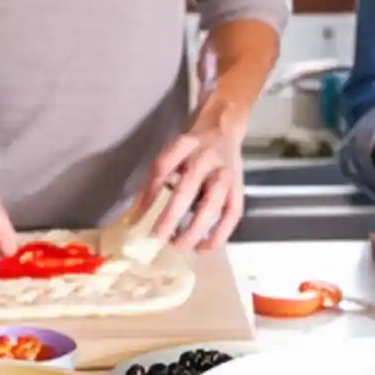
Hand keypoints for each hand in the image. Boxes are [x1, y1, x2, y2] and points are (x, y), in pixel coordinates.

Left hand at [134, 97, 246, 250]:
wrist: (223, 127)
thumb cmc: (191, 146)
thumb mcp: (170, 153)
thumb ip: (155, 180)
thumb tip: (136, 216)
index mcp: (184, 145)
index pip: (162, 167)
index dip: (148, 194)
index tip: (136, 219)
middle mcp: (206, 158)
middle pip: (187, 189)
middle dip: (170, 217)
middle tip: (156, 240)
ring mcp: (225, 173)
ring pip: (212, 205)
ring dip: (195, 229)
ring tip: (179, 246)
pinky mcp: (238, 187)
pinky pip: (232, 213)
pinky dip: (220, 233)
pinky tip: (204, 247)